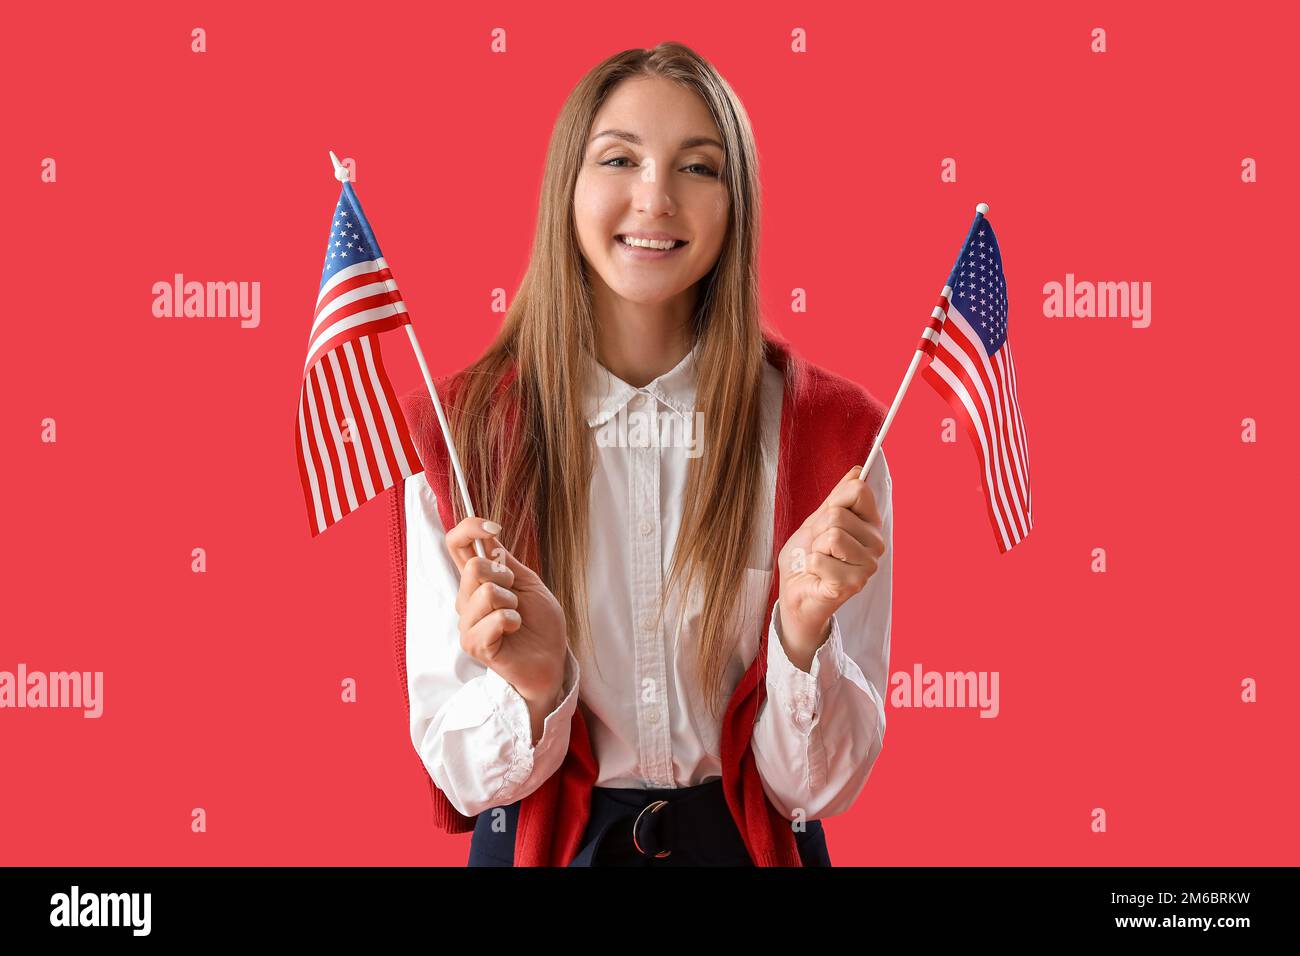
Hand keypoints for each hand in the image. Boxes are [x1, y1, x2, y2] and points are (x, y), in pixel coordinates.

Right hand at [445, 517, 567, 719]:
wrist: (550, 659)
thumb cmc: (539, 624)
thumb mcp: (528, 583)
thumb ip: (506, 562)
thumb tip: (488, 536)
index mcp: (477, 581)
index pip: (456, 544)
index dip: (469, 528)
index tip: (494, 527)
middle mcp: (466, 600)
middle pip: (474, 567)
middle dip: (505, 576)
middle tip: (516, 596)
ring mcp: (467, 623)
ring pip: (486, 593)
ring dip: (512, 603)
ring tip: (516, 618)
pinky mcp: (474, 645)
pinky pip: (494, 619)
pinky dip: (512, 621)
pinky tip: (514, 631)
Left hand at [776, 465, 884, 663]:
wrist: (796, 591)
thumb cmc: (806, 556)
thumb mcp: (817, 519)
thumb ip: (837, 497)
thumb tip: (858, 471)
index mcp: (870, 524)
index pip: (858, 490)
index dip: (833, 502)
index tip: (827, 520)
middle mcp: (876, 544)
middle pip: (838, 514)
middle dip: (817, 530)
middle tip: (818, 547)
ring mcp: (868, 565)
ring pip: (831, 535)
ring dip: (814, 548)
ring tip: (819, 560)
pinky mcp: (854, 584)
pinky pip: (821, 558)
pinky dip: (810, 565)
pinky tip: (818, 575)